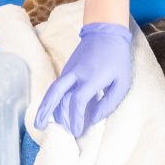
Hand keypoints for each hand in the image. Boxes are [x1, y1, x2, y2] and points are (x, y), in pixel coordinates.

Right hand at [34, 22, 134, 138]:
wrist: (105, 32)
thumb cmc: (117, 59)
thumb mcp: (122, 82)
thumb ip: (109, 102)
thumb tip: (93, 119)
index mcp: (91, 78)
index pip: (77, 100)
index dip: (75, 118)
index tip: (76, 131)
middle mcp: (76, 74)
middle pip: (56, 94)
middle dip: (47, 112)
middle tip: (42, 128)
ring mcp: (69, 70)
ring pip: (53, 91)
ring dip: (47, 108)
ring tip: (42, 123)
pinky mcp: (67, 69)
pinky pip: (57, 87)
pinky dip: (52, 100)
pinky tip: (53, 111)